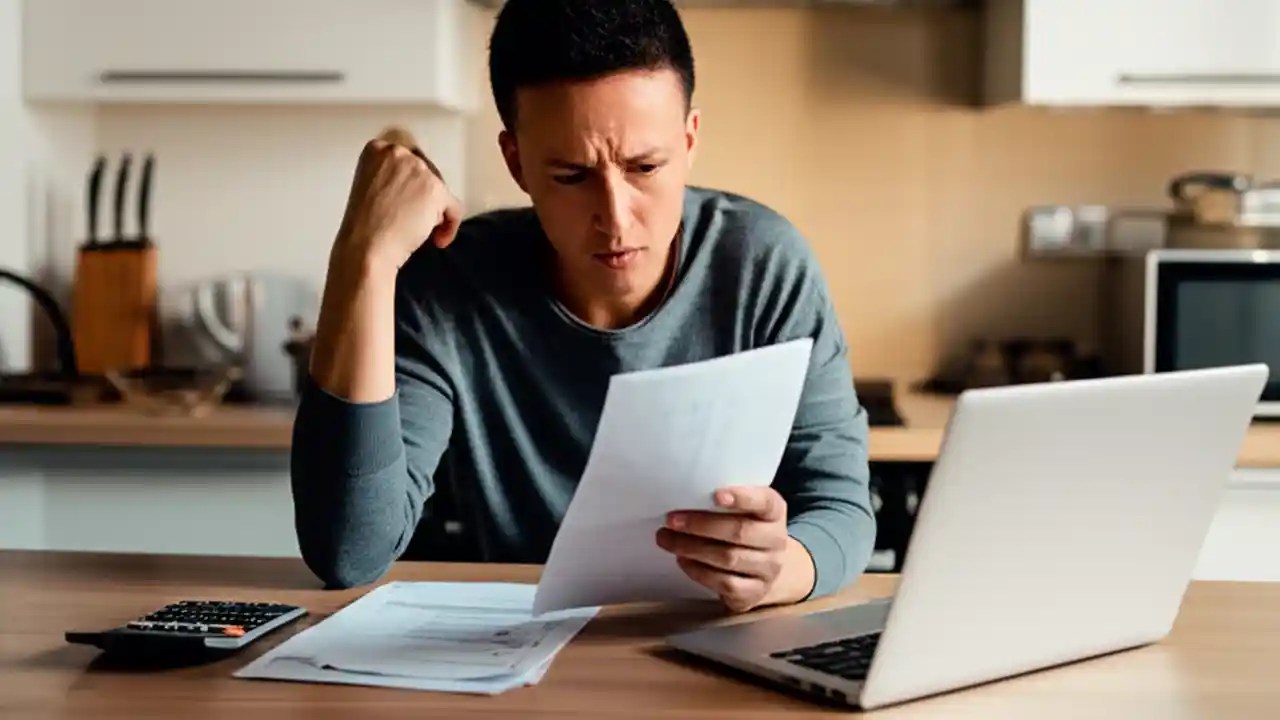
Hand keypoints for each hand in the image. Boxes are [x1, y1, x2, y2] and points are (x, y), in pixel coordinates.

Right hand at [334, 127, 462, 271]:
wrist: (366, 246)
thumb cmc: (363, 227)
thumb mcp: (369, 186)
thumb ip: (389, 178)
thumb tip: (413, 187)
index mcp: (377, 150)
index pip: (407, 161)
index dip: (411, 183)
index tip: (406, 199)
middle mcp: (399, 153)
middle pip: (427, 173)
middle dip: (423, 196)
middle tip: (411, 217)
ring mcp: (418, 170)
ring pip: (440, 190)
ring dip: (434, 211)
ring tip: (417, 228)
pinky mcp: (435, 190)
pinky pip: (455, 208)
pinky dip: (450, 225)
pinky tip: (438, 239)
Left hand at [656, 486, 815, 612]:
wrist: (764, 568)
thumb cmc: (744, 528)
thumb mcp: (744, 509)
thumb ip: (723, 500)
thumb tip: (683, 493)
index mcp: (774, 512)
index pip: (764, 502)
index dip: (742, 498)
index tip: (716, 495)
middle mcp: (776, 541)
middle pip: (740, 532)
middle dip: (702, 525)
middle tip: (672, 520)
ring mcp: (767, 570)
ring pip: (729, 558)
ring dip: (692, 548)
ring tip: (667, 539)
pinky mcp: (754, 593)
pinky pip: (724, 583)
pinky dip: (699, 571)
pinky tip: (682, 560)